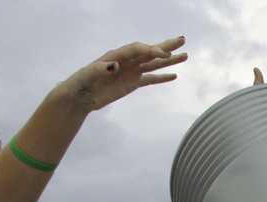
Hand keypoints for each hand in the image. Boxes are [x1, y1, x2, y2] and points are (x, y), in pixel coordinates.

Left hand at [61, 36, 187, 111]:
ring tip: (185, 55)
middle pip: (150, 51)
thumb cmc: (81, 83)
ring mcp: (131, 72)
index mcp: (116, 55)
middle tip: (182, 40)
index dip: (151, 50)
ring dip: (169, 60)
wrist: (80, 96)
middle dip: (166, 46)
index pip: (138, 49)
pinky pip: (150, 79)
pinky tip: (174, 75)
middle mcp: (127, 61)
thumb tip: (113, 66)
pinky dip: (162, 77)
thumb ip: (99, 69)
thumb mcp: (87, 75)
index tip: (164, 54)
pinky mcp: (132, 83)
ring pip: (154, 64)